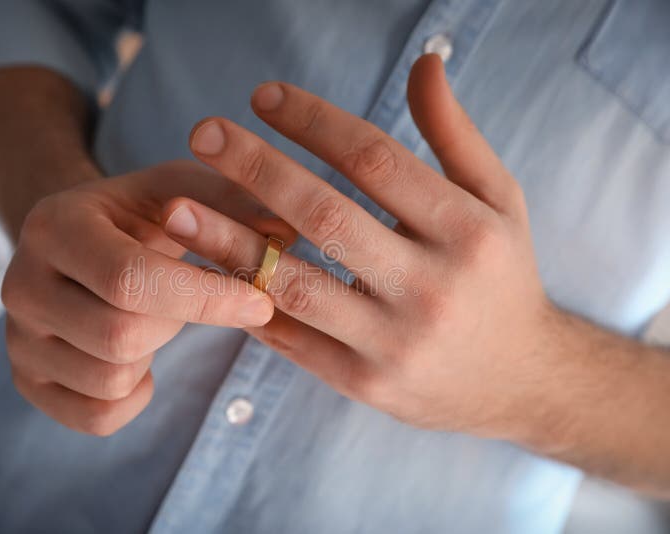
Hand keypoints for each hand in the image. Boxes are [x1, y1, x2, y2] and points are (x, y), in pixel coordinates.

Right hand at [3, 160, 293, 434]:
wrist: (83, 242)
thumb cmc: (143, 215)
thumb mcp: (183, 189)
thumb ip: (233, 201)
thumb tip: (290, 230)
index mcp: (55, 225)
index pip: (129, 278)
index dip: (204, 299)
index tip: (259, 303)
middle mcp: (19, 283)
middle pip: (121, 336)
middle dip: (179, 324)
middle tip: (196, 298)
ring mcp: (17, 339)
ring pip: (110, 379)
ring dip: (156, 354)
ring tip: (154, 315)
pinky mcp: (28, 381)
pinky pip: (97, 416)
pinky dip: (136, 395)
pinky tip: (140, 355)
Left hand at [162, 55, 562, 444]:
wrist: (519, 381)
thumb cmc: (500, 276)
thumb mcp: (498, 201)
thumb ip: (455, 134)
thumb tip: (425, 61)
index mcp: (467, 230)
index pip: (376, 159)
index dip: (313, 121)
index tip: (262, 96)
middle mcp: (431, 287)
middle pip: (327, 216)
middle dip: (257, 169)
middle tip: (203, 132)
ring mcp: (395, 342)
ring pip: (296, 283)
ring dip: (228, 243)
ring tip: (175, 212)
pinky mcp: (366, 384)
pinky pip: (292, 338)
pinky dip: (248, 301)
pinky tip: (208, 271)